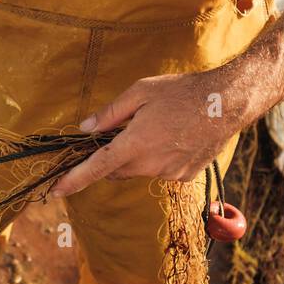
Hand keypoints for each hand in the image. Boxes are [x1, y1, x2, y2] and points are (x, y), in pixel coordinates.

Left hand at [51, 70, 247, 196]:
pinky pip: (160, 170)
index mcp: (135, 144)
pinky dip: (159, 158)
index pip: (96, 167)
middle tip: (125, 129)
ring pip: (138, 170)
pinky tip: (174, 137)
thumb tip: (86, 128)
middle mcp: (150, 164)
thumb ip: (110, 113)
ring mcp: (169, 173)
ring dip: (137, 155)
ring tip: (158, 128)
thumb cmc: (182, 92)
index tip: (55, 191)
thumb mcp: (141, 92)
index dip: (73, 180)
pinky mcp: (184, 176)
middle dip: (112, 155)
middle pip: (116, 169)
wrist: (228, 103)